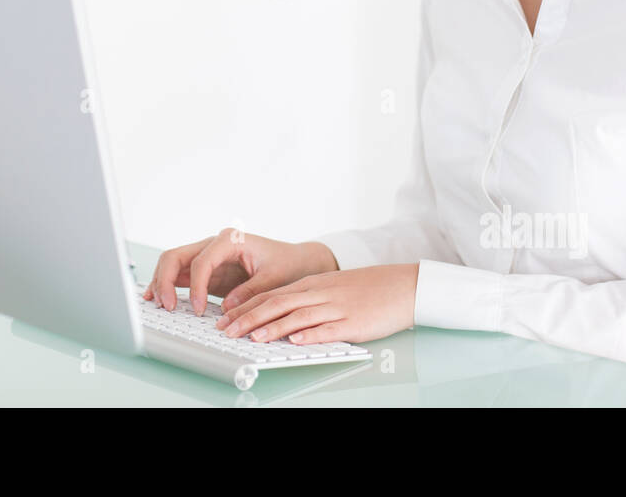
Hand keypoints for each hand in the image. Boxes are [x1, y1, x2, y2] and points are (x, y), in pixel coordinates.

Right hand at [143, 228, 338, 314]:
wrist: (296, 262)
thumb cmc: (287, 264)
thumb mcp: (274, 278)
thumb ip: (251, 292)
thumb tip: (227, 310)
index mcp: (230, 240)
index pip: (202, 261)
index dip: (196, 286)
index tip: (199, 309)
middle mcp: (214, 244)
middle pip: (176, 256)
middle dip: (164, 280)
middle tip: (165, 306)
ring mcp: (207, 256)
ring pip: (172, 263)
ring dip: (161, 282)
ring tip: (157, 305)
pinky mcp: (206, 271)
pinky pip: (180, 275)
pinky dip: (167, 285)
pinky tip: (158, 298)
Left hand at [215, 264, 418, 344]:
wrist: (401, 285)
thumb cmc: (364, 289)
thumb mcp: (330, 288)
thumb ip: (305, 300)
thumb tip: (277, 317)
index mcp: (311, 285)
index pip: (270, 295)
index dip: (245, 308)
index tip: (224, 319)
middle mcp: (319, 293)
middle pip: (277, 304)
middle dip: (248, 319)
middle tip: (226, 331)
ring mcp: (335, 307)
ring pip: (298, 316)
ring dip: (272, 327)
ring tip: (252, 337)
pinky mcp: (353, 322)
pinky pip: (329, 328)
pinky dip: (310, 334)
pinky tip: (295, 340)